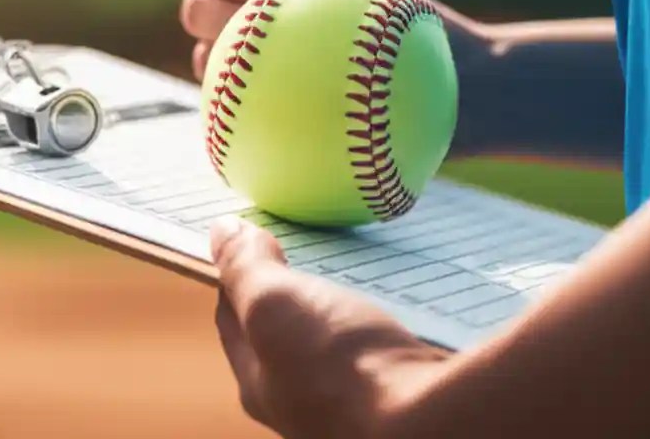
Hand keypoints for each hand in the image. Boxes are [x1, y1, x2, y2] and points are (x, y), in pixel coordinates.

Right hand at [179, 0, 491, 81]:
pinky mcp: (272, 107)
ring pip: (207, 56)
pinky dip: (230, 110)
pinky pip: (233, 107)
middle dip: (208, 11)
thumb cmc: (417, 28)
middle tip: (239, 31)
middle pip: (201, 4)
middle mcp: (265, 10)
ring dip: (215, 62)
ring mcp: (266, 62)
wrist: (466, 91)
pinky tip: (247, 117)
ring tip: (242, 76)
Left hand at [211, 216, 448, 438]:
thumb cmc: (337, 365)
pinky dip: (381, 327)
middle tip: (303, 250)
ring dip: (340, 311)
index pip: (231, 321)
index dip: (233, 276)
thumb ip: (246, 267)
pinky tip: (397, 307)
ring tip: (352, 273)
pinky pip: (381, 353)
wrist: (429, 423)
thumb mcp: (274, 302)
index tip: (248, 238)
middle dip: (288, 295)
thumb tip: (220, 230)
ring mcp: (352, 408)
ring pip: (334, 346)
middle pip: (284, 336)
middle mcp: (301, 406)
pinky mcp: (399, 400)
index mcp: (259, 386)